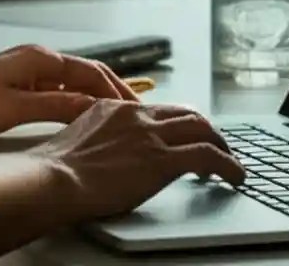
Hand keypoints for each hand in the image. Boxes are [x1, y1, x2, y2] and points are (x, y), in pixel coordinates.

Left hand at [0, 45, 139, 137]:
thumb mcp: (16, 109)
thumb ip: (59, 106)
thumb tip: (97, 107)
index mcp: (40, 58)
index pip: (93, 72)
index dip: (118, 93)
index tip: (139, 112)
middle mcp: (35, 58)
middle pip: (85, 74)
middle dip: (112, 93)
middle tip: (137, 116)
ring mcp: (23, 70)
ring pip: (69, 83)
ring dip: (93, 99)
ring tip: (114, 121)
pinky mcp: (12, 84)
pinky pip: (53, 91)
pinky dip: (71, 103)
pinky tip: (77, 120)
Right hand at [31, 100, 245, 219]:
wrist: (52, 179)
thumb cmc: (54, 171)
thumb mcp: (75, 141)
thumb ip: (97, 140)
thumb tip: (105, 156)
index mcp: (114, 109)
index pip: (156, 111)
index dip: (175, 125)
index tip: (182, 137)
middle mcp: (137, 115)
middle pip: (185, 114)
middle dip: (204, 129)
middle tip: (214, 145)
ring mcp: (152, 135)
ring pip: (203, 129)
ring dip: (220, 145)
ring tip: (229, 161)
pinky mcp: (164, 159)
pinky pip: (209, 156)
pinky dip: (228, 165)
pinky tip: (235, 177)